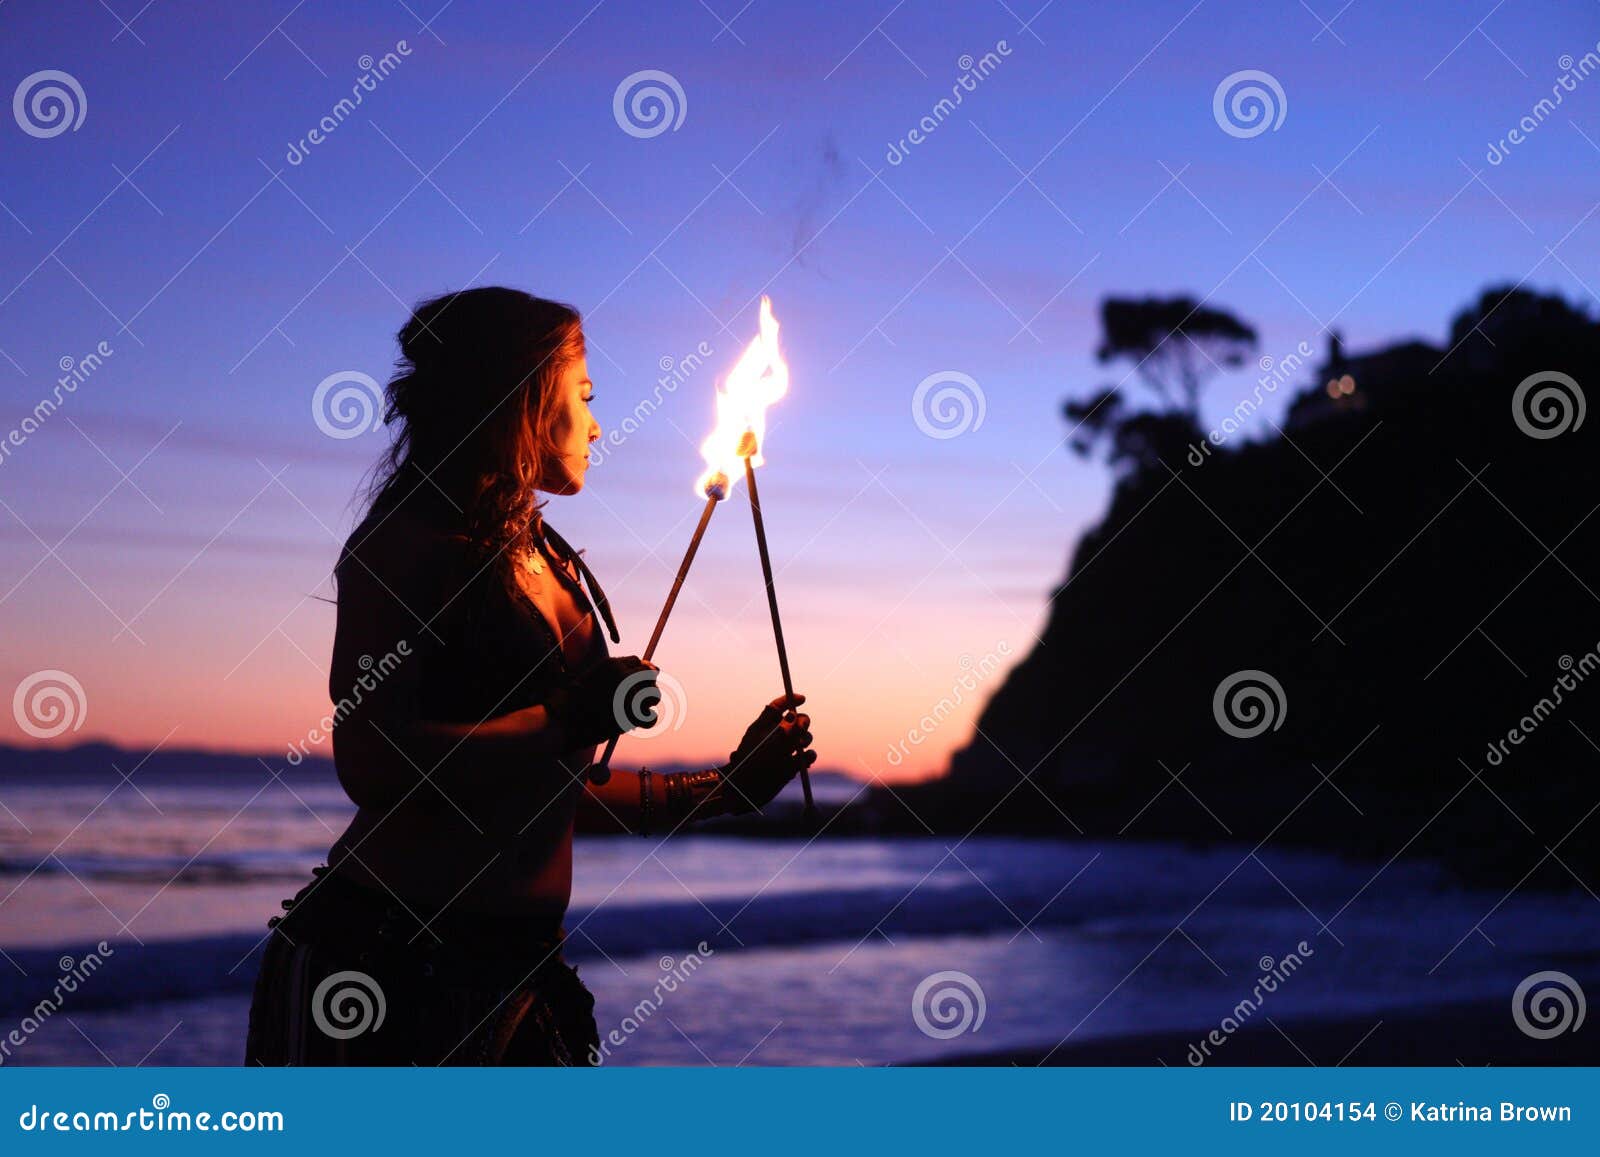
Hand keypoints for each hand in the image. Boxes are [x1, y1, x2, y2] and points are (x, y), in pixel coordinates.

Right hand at [548, 656, 659, 747]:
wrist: (562, 722)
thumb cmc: (574, 701)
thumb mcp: (592, 677)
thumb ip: (616, 672)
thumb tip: (654, 669)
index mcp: (612, 664)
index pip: (638, 662)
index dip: (638, 673)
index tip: (634, 684)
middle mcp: (623, 676)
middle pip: (650, 674)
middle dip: (646, 685)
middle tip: (635, 698)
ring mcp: (628, 696)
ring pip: (654, 694)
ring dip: (648, 702)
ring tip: (633, 710)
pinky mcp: (630, 717)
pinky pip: (651, 717)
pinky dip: (647, 720)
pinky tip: (637, 721)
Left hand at [718, 693, 814, 813]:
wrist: (745, 792)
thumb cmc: (753, 765)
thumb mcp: (771, 743)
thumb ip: (788, 729)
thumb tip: (801, 717)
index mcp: (764, 726)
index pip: (779, 707)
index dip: (790, 700)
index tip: (802, 699)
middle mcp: (776, 737)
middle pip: (797, 722)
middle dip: (802, 723)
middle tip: (800, 729)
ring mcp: (784, 752)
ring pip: (803, 739)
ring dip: (806, 740)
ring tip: (800, 747)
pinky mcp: (790, 767)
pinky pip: (806, 757)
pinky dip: (809, 757)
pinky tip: (806, 760)